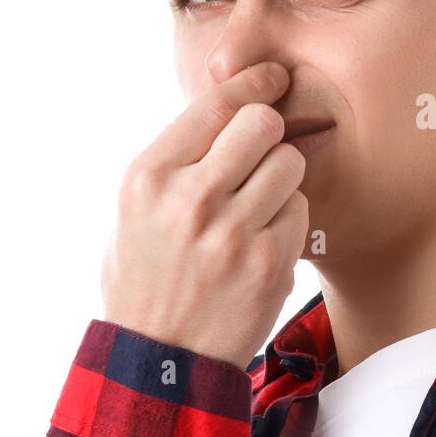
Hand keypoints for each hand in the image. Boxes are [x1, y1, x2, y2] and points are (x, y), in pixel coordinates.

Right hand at [101, 62, 307, 368]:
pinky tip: (262, 241)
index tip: (273, 77)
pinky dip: (287, 220)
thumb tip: (240, 106)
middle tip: (262, 150)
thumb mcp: (136, 209)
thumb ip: (181, 158)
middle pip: (262, 124)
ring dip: (280, 178)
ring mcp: (231, 233)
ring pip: (289, 164)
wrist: (158, 360)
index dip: (253, 82)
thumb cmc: (146, 275)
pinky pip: (299, 211)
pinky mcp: (268, 263)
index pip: (216, 104)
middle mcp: (189, 199)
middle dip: (269, 131)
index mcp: (148, 177)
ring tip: (256, 206)